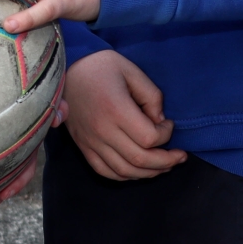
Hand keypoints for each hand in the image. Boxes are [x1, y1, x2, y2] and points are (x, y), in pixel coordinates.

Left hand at [0, 97, 67, 219]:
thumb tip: (57, 118)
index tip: (4, 195)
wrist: (26, 94)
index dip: (15, 183)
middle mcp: (12, 157)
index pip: (24, 170)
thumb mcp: (49, 105)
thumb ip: (58, 110)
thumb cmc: (36, 100)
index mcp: (27, 148)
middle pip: (1, 185)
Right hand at [62, 51, 185, 180]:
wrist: (62, 71)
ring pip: (125, 171)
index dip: (167, 135)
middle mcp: (103, 130)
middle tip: (180, 156)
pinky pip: (106, 172)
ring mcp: (91, 142)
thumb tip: (160, 122)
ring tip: (165, 166)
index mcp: (116, 109)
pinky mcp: (84, 147)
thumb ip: (151, 95)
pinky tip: (139, 170)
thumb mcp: (130, 70)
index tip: (169, 124)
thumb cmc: (99, 66)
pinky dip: (126, 176)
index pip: (149, 138)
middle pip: (140, 160)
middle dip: (166, 162)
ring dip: (149, 173)